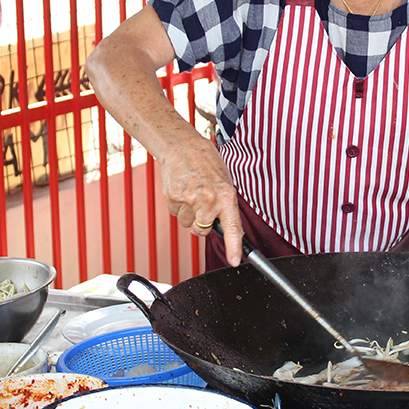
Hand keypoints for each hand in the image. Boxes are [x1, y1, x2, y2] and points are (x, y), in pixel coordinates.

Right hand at [158, 133, 244, 265]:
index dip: (234, 248)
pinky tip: (182, 190)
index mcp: (226, 196)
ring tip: (192, 192)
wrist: (183, 147)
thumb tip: (224, 228)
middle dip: (203, 223)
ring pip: (188, 224)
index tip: (234, 261)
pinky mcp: (173, 199)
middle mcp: (208, 200)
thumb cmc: (206, 163)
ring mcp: (189, 201)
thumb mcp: (225, 182)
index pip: (232, 228)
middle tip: (203, 203)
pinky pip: (176, 214)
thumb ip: (225, 206)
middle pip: (203, 231)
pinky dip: (178, 206)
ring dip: (190, 214)